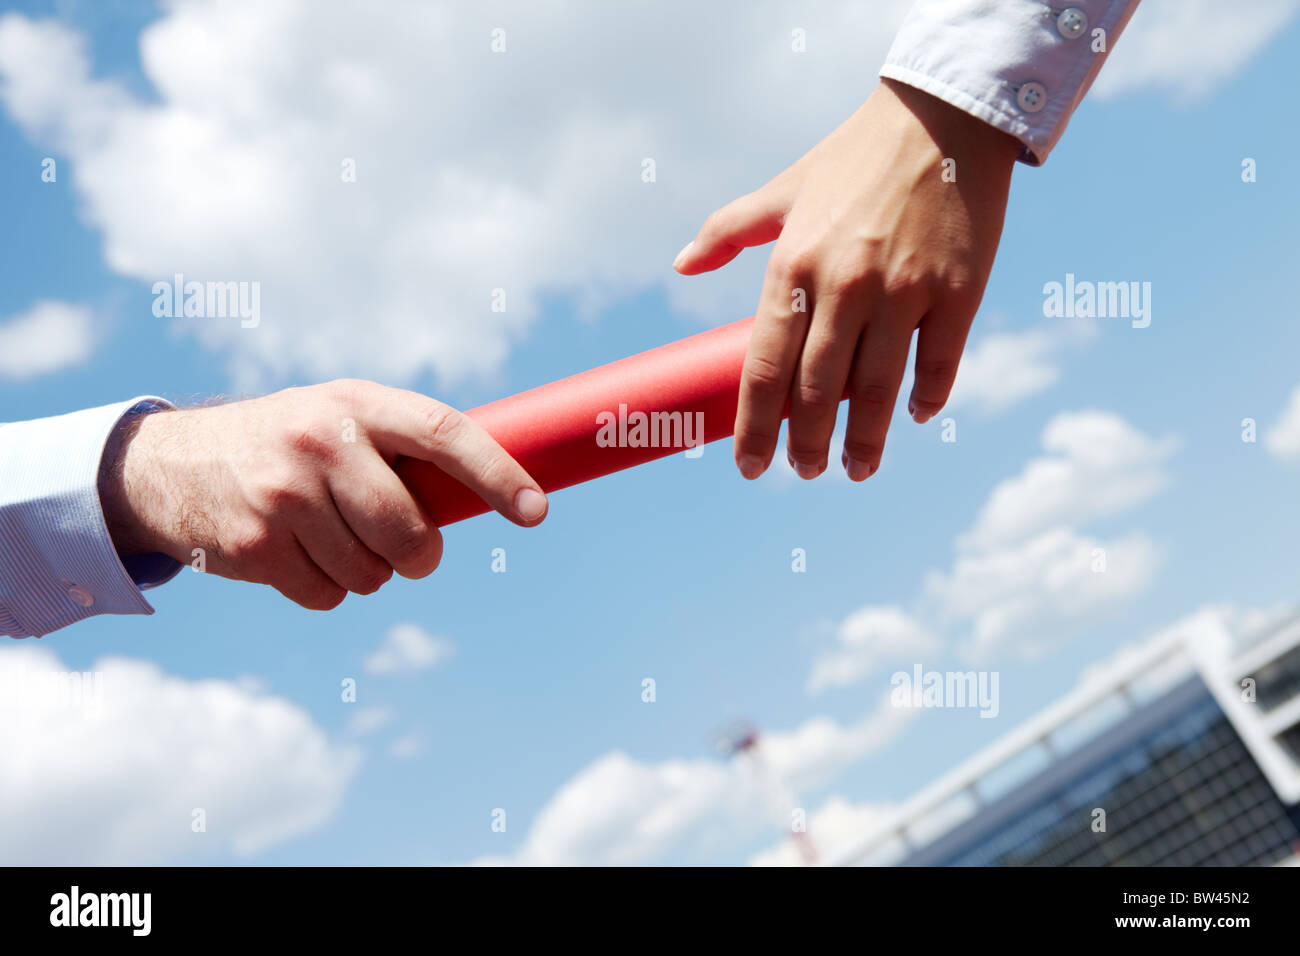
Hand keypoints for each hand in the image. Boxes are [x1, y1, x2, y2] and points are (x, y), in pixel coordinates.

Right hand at [100, 380, 547, 609]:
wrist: (173, 464)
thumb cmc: (293, 443)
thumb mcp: (342, 416)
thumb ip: (405, 446)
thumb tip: (498, 493)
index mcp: (357, 402)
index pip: (444, 432)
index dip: (496, 474)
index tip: (535, 511)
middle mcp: (320, 441)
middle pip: (409, 531)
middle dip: (420, 554)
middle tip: (411, 549)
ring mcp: (283, 495)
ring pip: (373, 573)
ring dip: (368, 570)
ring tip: (331, 534)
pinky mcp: (255, 546)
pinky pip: (330, 596)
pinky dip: (328, 588)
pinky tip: (296, 552)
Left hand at [675, 79, 1019, 480]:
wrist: (942, 117)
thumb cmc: (853, 157)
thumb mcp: (783, 189)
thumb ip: (728, 231)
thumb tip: (681, 266)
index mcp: (792, 266)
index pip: (764, 370)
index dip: (754, 428)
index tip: (749, 467)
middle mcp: (845, 286)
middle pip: (816, 393)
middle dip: (806, 446)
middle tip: (805, 472)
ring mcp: (905, 292)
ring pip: (876, 392)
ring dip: (863, 442)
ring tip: (856, 469)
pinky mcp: (959, 292)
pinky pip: (938, 365)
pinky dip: (924, 399)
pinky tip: (912, 417)